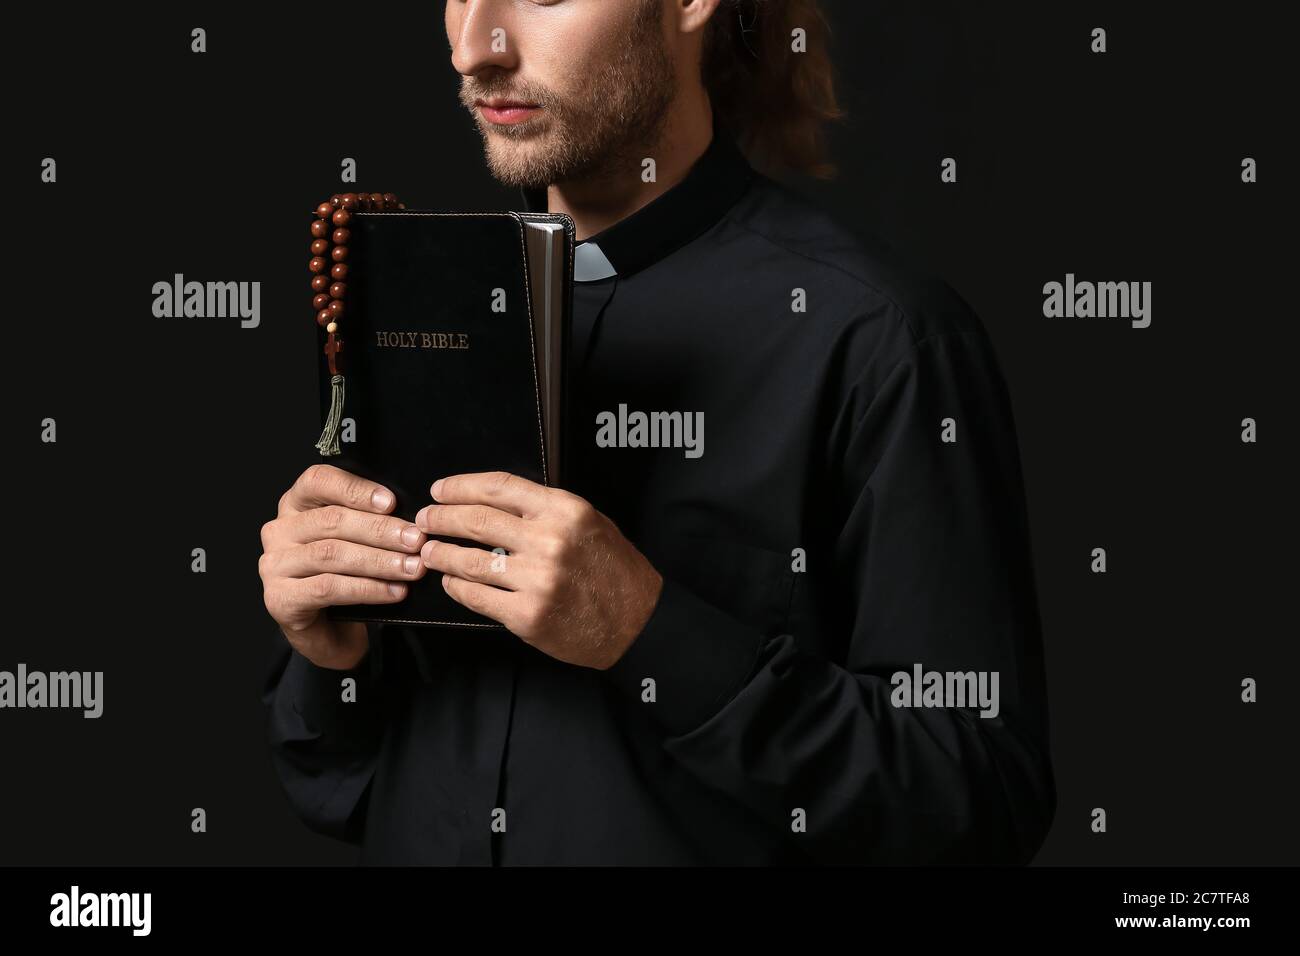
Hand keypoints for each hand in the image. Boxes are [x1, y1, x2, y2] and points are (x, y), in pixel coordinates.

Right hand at [259, 463, 428, 669]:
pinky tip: (395, 592)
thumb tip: (413, 515)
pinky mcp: (280, 598)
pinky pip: (329, 588)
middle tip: (416, 540)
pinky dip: (368, 589)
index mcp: (295, 504)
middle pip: (332, 520)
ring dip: (379, 561)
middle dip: (380, 530)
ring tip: (412, 568)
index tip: (392, 502)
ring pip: (332, 554)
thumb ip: (368, 520)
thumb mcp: (355, 540)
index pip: (318, 481)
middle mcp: (279, 530)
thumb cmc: (344, 575)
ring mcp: (274, 565)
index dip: (356, 489)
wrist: (327, 630)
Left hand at [415, 472, 662, 669]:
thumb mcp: (589, 523)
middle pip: (476, 520)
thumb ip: (546, 509)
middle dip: (441, 518)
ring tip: (429, 552)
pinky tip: (451, 582)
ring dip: (440, 554)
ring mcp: (537, 580)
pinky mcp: (527, 615)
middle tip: (425, 520)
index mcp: (565, 510)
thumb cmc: (613, 570)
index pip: (499, 487)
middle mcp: (549, 541)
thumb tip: (492, 500)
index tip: (440, 490)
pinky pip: (477, 596)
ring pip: (469, 560)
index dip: (461, 486)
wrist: (637, 623)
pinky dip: (456, 587)